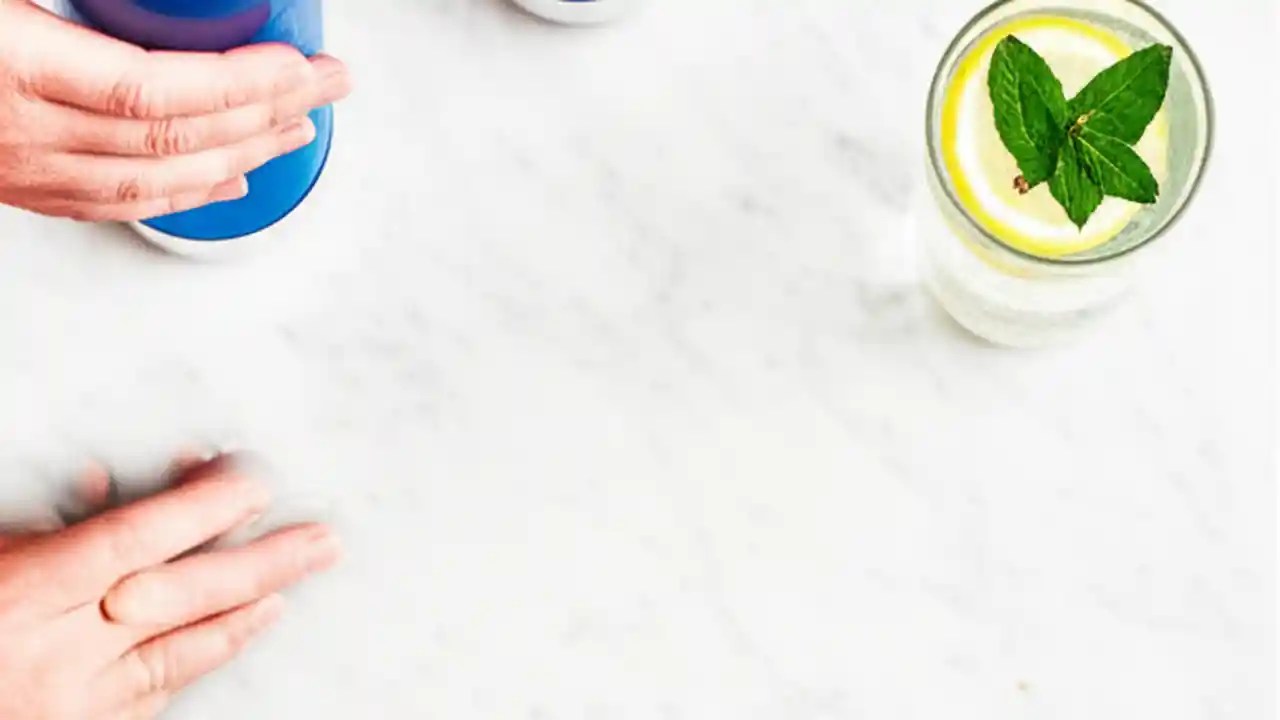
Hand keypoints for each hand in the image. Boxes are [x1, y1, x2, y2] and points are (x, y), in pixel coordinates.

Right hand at [0, 0, 350, 221]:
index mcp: (14, 68)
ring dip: (242, 157)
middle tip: (327, 88)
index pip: (154, 91)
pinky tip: (230, 183)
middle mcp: (23, 133)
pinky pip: (117, 203)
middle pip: (175, 137)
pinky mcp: (22, 186)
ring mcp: (24, 168)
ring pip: (156, 180)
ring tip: (297, 132)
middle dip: (267, 113)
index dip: (238, 84)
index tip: (298, 66)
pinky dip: (186, 194)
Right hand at [0, 455, 341, 718]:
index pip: (133, 541)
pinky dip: (206, 655)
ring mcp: (74, 704)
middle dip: (261, 564)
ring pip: (184, 650)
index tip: (251, 483)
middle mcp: (57, 653)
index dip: (199, 509)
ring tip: (297, 581)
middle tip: (322, 541)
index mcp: (23, 597)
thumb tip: (106, 486)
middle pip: (181, 597)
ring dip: (248, 612)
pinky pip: (159, 692)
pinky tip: (241, 630)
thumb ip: (42, 529)